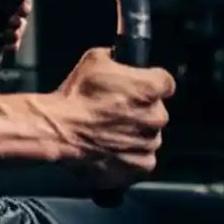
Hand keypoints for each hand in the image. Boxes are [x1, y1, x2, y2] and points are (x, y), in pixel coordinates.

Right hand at [44, 47, 174, 188]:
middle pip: (156, 111)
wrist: (58, 131)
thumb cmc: (74, 98)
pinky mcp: (140, 165)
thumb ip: (116, 58)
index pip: (165, 82)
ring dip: (133, 133)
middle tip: (114, 109)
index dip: (149, 82)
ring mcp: (149, 143)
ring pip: (149, 135)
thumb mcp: (94, 60)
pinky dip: (129, 155)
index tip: (138, 86)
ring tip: (107, 130)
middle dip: (139, 110)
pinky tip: (110, 147)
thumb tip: (120, 58)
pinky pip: (142, 158)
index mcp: (149, 88)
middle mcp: (155, 117)